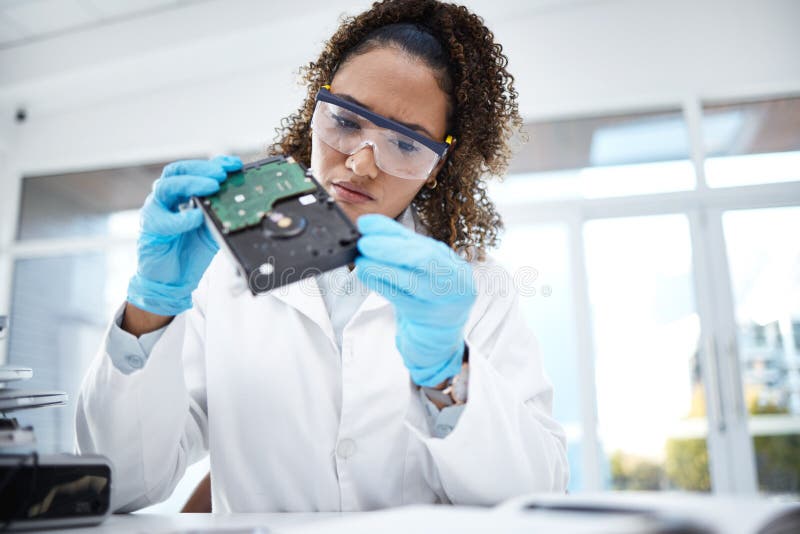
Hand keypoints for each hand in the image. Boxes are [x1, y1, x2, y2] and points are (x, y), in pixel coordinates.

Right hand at [127, 156, 241, 315]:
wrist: (173, 280)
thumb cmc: (191, 252)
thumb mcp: (213, 229)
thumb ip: (221, 214)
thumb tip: (242, 200)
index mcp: (182, 195)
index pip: (195, 171)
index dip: (214, 164)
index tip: (234, 164)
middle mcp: (167, 199)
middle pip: (177, 171)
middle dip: (201, 169)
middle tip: (221, 174)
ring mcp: (155, 211)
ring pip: (166, 186)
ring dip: (191, 184)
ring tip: (212, 187)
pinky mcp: (149, 229)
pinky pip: (162, 219)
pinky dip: (181, 218)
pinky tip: (196, 217)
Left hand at [355, 214, 475, 386]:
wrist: (440, 336)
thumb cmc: (429, 296)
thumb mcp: (422, 270)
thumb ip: (399, 246)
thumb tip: (368, 226)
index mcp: (452, 263)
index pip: (420, 242)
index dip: (391, 231)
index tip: (366, 223)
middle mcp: (453, 279)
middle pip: (422, 259)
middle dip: (389, 248)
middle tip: (364, 242)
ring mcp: (442, 300)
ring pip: (411, 280)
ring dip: (382, 268)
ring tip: (361, 260)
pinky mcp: (426, 318)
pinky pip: (400, 299)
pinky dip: (381, 284)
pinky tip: (367, 275)